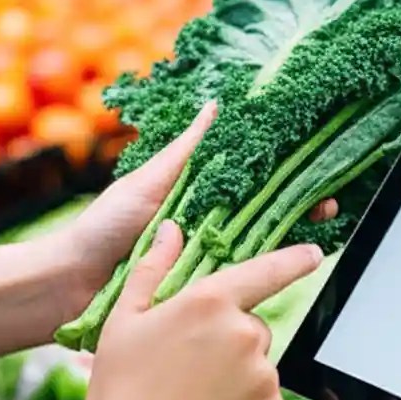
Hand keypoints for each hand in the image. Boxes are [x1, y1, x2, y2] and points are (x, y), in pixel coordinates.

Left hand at [53, 101, 337, 314]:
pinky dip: (264, 274)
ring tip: (318, 233)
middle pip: (266, 216)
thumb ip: (184, 151)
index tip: (314, 172)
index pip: (254, 184)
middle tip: (329, 205)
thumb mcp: (148, 182)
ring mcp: (206, 263)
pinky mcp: (201, 294)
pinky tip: (289, 267)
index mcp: (199, 199)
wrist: (71, 285)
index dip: (285, 178)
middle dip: (300, 209)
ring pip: (259, 250)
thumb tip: (215, 106)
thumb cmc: (104, 228)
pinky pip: (238, 283)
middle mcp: (208, 229)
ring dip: (290, 240)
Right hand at [75, 224, 323, 399]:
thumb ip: (151, 270)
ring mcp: (266, 380)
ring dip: (237, 382)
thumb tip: (171, 229)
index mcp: (208, 304)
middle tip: (186, 375)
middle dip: (229, 344)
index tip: (314, 253)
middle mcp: (246, 336)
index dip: (292, 260)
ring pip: (260, 370)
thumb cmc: (119, 397)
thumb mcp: (122, 324)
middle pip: (253, 329)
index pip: (265, 272)